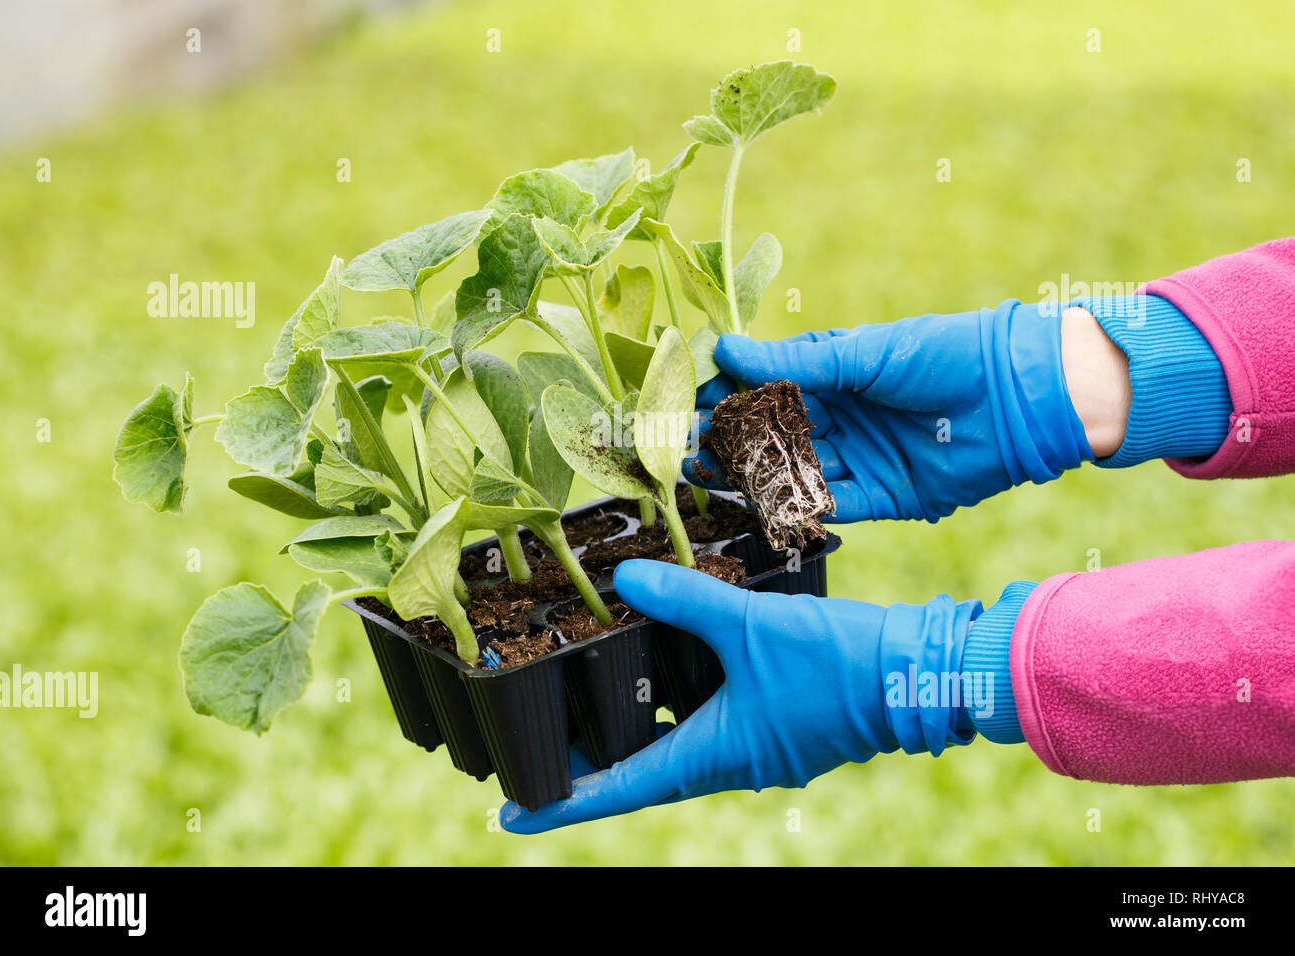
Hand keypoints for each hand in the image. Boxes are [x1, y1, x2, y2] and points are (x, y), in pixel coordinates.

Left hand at [499, 559, 980, 832]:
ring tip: (595, 700)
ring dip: (639, 731)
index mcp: (716, 756)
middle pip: (645, 772)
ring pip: (680, 747)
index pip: (622, 790)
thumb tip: (625, 578)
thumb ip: (687, 600)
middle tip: (545, 745)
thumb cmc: (837, 663)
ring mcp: (761, 748)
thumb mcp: (751, 626)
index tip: (511, 817)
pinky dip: (681, 706)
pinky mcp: (782, 725)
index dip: (564, 805)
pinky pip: (715, 725)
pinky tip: (672, 668)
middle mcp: (733, 763)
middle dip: (595, 763)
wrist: (919, 673)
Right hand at [685, 300, 1103, 521]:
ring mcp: (861, 459)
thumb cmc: (943, 355)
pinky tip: (762, 506)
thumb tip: (724, 348)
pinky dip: (801, 508)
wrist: (1020, 397)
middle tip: (682, 448)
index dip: (728, 395)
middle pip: (773, 436)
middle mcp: (843, 418)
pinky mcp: (884, 496)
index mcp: (836, 374)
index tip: (686, 402)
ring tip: (706, 476)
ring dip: (754, 477)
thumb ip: (792, 362)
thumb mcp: (862, 352)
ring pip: (795, 473)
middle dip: (728, 442)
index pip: (767, 388)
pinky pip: (833, 507)